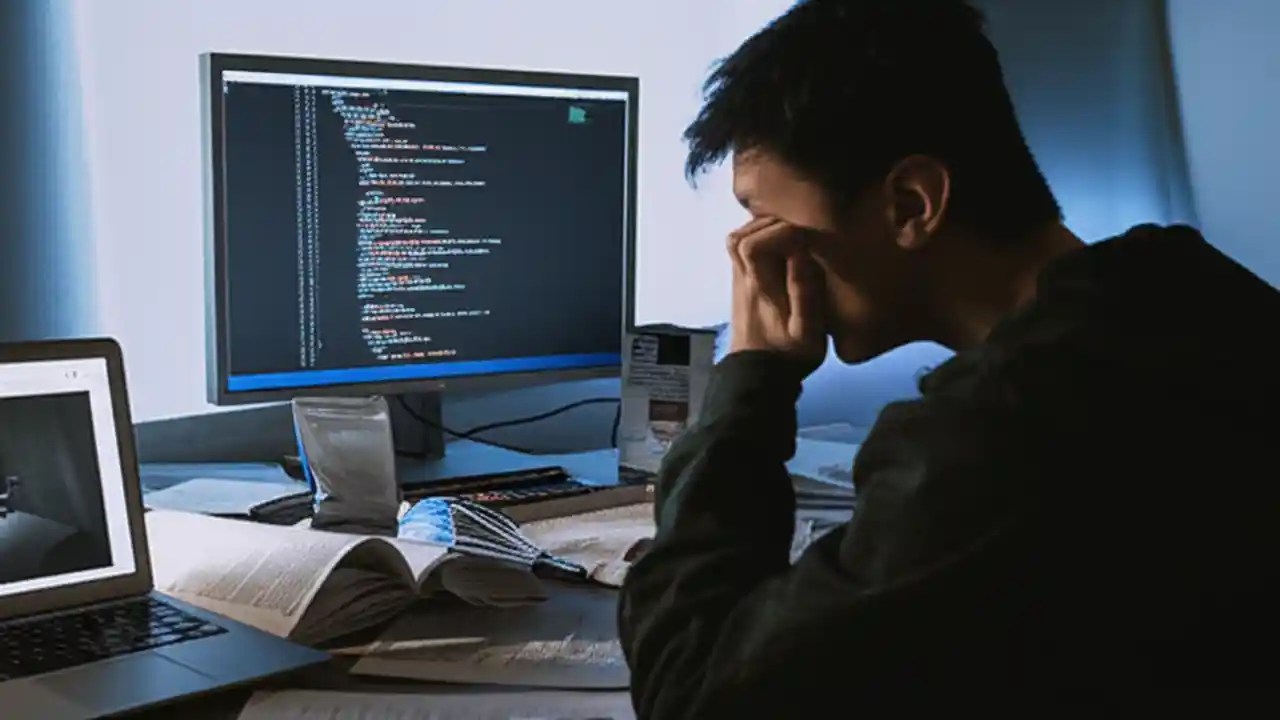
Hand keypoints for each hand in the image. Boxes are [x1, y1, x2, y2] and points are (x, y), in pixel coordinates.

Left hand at [727, 218, 826, 373]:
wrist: (759, 378)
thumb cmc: (787, 356)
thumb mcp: (807, 332)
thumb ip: (805, 294)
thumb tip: (802, 254)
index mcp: (759, 287)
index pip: (753, 244)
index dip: (780, 232)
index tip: (806, 239)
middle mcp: (743, 279)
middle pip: (740, 235)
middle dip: (771, 225)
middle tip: (801, 231)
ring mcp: (738, 281)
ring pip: (737, 240)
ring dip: (763, 231)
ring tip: (793, 236)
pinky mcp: (741, 285)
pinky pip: (742, 250)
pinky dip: (760, 240)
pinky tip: (783, 249)